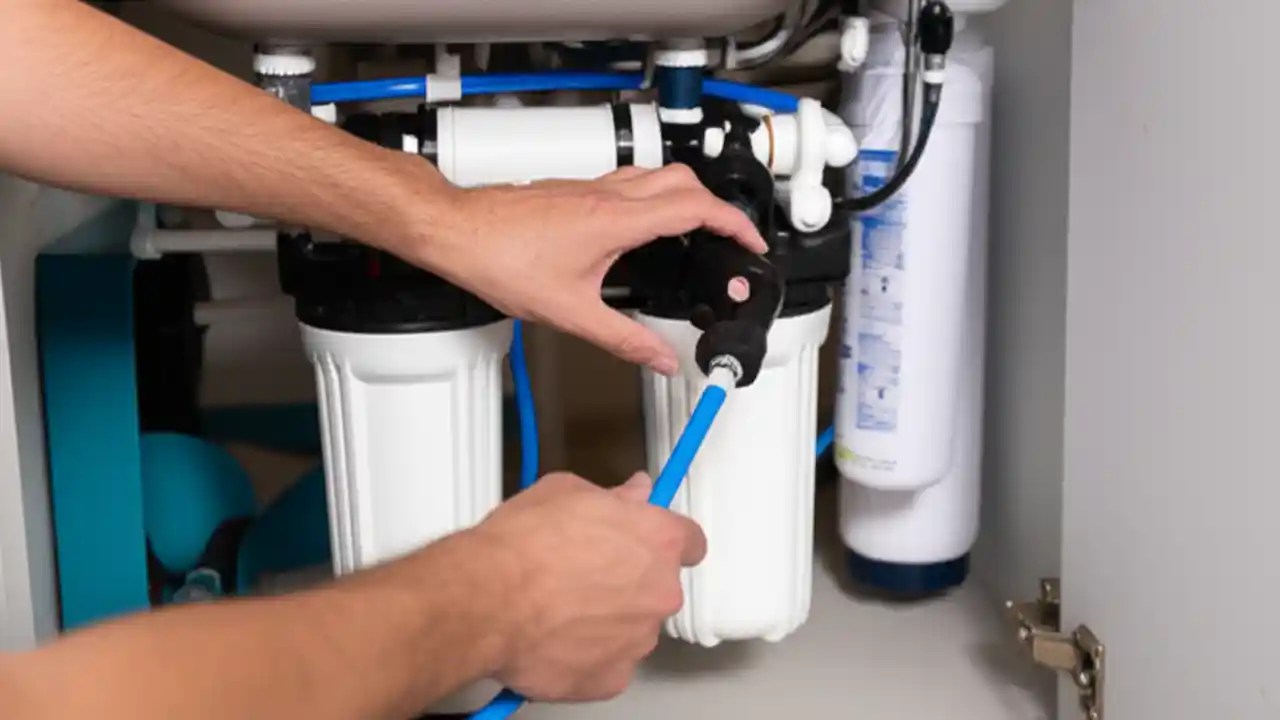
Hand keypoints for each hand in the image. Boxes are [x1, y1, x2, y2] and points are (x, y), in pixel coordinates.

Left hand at [396, 164, 766, 375]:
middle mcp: (606, 195)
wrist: (455, 231)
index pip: (695, 208)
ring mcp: (588, 187)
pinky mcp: (572, 190)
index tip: (749, 240)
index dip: (733, 223)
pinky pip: (626, 182)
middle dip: (716, 204)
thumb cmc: (498, 259)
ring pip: (654, 174)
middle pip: (684, 178)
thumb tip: (660, 358)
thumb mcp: (570, 313)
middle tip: (728, 233)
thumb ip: (623, 339)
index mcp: (616, 220)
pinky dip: (650, 198)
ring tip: (694, 227)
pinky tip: (638, 228)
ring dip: (683, 195)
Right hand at [471, 472, 705, 701]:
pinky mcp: (612, 678)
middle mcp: (659, 592)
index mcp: (657, 540)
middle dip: (629, 583)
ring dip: (608, 621)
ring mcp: (638, 640)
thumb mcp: (567, 491)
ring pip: (633, 629)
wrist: (488, 599)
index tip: (646, 543)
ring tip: (561, 610)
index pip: (690, 541)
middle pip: (658, 588)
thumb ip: (614, 497)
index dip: (665, 541)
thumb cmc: (523, 545)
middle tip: (584, 576)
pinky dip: (587, 656)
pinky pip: (608, 665)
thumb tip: (634, 495)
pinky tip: (555, 639)